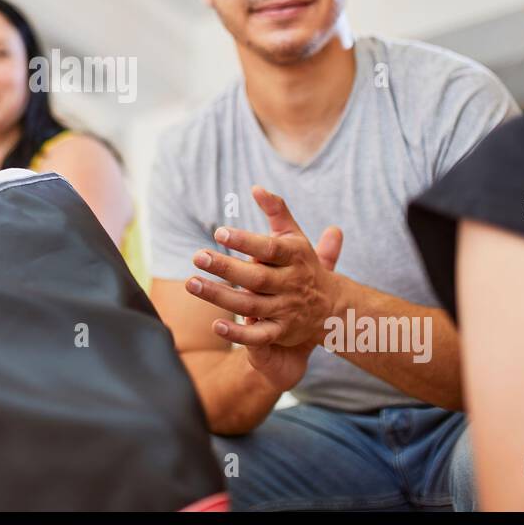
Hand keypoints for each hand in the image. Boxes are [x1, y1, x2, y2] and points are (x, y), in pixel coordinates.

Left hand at [185, 186, 344, 387]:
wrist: (332, 307)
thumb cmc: (304, 264)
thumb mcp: (295, 236)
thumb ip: (277, 211)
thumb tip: (256, 187)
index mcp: (294, 257)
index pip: (269, 249)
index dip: (245, 241)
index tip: (219, 233)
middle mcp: (290, 283)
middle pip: (256, 278)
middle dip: (226, 268)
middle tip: (198, 257)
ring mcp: (285, 309)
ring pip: (250, 305)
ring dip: (220, 296)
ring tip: (191, 283)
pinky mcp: (281, 332)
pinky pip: (259, 336)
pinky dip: (239, 334)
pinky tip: (216, 326)